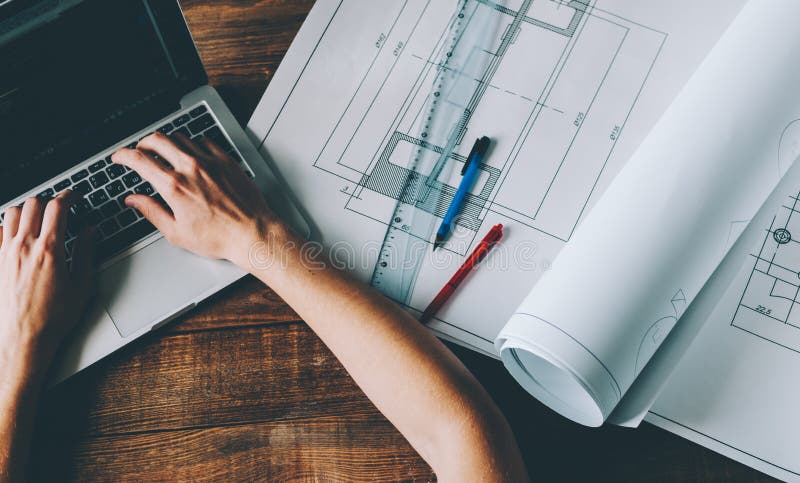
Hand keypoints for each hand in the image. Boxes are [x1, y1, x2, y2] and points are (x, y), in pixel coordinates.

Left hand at [0, 193, 93, 379]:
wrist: (22, 338)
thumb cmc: (53, 317)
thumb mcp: (82, 285)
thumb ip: (86, 252)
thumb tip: (90, 231)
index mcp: (50, 250)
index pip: (57, 207)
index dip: (69, 195)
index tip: (76, 196)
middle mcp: (24, 247)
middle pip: (33, 203)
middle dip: (49, 201)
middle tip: (60, 208)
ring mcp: (6, 253)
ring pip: (12, 212)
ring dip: (27, 210)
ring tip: (39, 218)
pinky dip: (9, 225)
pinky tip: (19, 234)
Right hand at [111, 133, 289, 267]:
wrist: (252, 233)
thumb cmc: (219, 237)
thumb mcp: (176, 232)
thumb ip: (151, 212)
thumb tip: (134, 200)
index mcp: (174, 186)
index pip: (139, 160)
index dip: (123, 155)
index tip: (119, 157)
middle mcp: (191, 168)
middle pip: (158, 140)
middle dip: (142, 142)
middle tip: (140, 151)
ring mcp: (210, 162)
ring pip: (181, 137)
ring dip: (167, 141)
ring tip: (164, 151)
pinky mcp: (227, 161)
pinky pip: (205, 141)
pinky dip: (192, 143)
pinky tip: (192, 151)